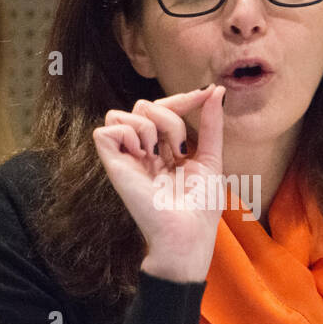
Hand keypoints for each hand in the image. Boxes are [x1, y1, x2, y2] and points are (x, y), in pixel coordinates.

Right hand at [92, 85, 226, 282]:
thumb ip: (211, 123)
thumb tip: (216, 89)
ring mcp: (126, 157)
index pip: (164, 108)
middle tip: (181, 149)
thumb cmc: (200, 206)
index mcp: (164, 148)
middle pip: (145, 105)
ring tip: (160, 156)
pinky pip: (106, 130)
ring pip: (124, 112)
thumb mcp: (212, 157)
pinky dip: (127, 135)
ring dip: (149, 127)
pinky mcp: (113, 165)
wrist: (187, 234)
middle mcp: (143, 150)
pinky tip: (143, 157)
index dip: (183, 98)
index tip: (207, 92)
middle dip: (170, 118)